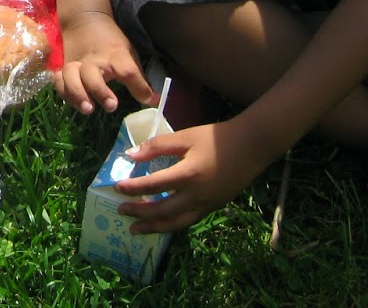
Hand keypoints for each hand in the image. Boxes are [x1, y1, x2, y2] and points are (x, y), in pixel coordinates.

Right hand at [54, 10, 153, 113]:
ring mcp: (77, 63)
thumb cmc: (111, 41)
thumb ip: (139, 79)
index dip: (139, 87)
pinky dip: (63, 91)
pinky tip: (71, 101)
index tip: (149, 100)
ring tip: (88, 108)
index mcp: (116, 55)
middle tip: (112, 106)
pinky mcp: (65, 68)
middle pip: (93, 74)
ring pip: (71, 76)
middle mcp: (95, 60)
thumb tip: (154, 101)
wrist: (84, 21)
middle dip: (100, 91)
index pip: (127, 71)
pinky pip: (59, 80)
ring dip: (77, 93)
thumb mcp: (129, 54)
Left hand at [113, 117, 272, 234]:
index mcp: (188, 175)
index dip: (133, 188)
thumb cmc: (215, 137)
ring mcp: (206, 204)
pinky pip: (188, 221)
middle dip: (139, 212)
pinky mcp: (213, 207)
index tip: (117, 188)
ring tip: (135, 229)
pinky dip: (171, 224)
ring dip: (153, 227)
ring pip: (175, 222)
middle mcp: (197, 195)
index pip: (154, 186)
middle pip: (162, 210)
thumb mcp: (185, 136)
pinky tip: (161, 223)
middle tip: (121, 211)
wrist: (250, 146)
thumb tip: (130, 155)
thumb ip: (157, 146)